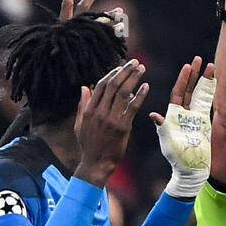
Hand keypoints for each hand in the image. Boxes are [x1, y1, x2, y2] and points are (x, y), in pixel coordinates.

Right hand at [74, 59, 148, 187]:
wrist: (96, 164)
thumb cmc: (88, 145)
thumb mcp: (80, 124)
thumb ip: (82, 105)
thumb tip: (84, 87)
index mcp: (89, 110)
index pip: (101, 86)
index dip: (111, 74)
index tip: (120, 67)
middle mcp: (100, 112)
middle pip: (113, 85)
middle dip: (125, 71)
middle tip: (135, 62)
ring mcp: (111, 120)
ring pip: (123, 93)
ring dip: (133, 78)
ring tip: (141, 68)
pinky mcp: (123, 127)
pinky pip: (133, 108)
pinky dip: (140, 96)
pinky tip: (145, 87)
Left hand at [151, 57, 214, 197]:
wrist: (190, 168)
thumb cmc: (176, 156)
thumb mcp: (167, 140)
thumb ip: (162, 126)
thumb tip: (154, 115)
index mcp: (173, 115)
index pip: (178, 93)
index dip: (182, 80)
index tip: (188, 67)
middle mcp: (184, 113)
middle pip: (189, 89)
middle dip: (194, 74)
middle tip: (198, 59)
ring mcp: (195, 117)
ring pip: (200, 94)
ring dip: (205, 80)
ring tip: (211, 65)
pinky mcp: (205, 122)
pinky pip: (208, 104)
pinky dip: (211, 92)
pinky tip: (216, 81)